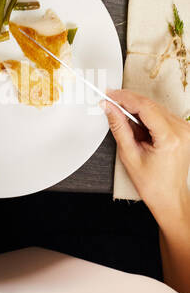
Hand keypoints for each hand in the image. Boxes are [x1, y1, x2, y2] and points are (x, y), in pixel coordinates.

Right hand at [104, 91, 189, 228]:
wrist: (169, 198)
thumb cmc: (154, 184)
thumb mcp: (129, 155)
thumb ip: (119, 127)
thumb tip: (110, 108)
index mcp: (170, 138)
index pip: (145, 107)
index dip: (124, 98)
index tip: (109, 94)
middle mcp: (181, 131)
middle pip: (150, 105)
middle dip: (128, 102)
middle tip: (110, 103)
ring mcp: (184, 129)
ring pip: (155, 108)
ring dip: (137, 110)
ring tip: (125, 123)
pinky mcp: (182, 130)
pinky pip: (161, 114)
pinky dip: (146, 116)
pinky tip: (137, 126)